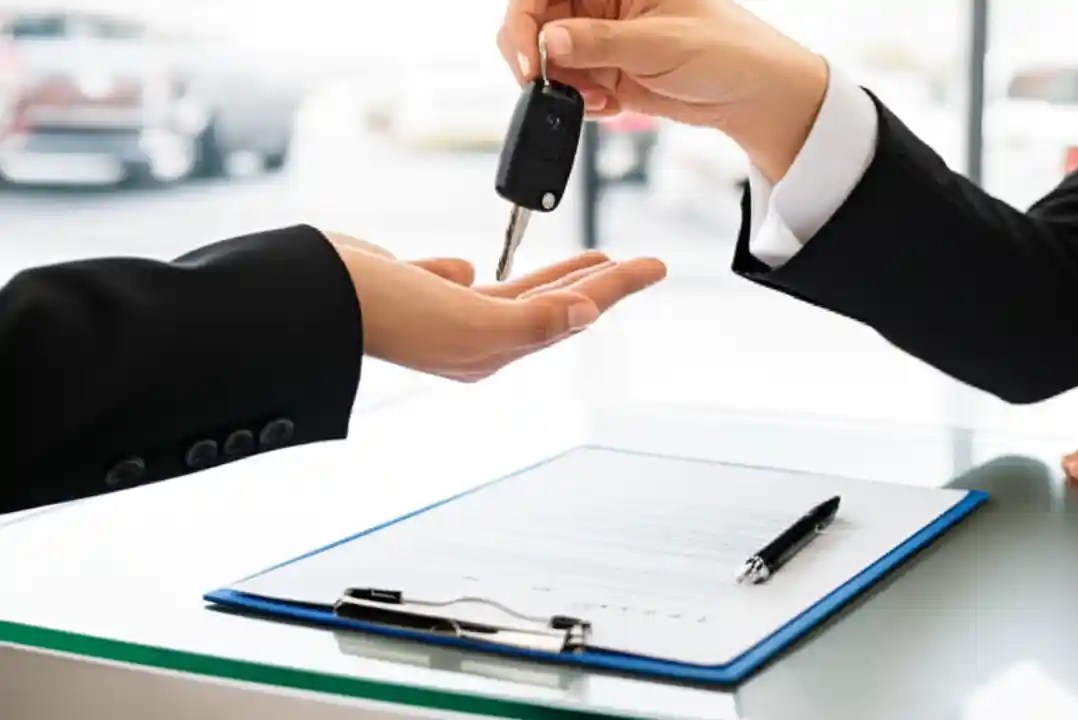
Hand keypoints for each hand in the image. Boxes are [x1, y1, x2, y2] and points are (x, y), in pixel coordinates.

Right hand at [325, 232, 664, 381]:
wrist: (310, 295)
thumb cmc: (386, 311)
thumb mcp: (468, 320)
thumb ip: (532, 319)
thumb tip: (585, 316)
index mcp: (492, 349)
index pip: (570, 313)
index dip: (615, 288)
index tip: (655, 265)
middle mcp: (473, 337)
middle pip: (553, 306)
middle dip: (596, 285)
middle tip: (635, 265)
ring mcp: (443, 315)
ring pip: (515, 293)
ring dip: (555, 278)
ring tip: (591, 262)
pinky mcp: (413, 290)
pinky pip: (459, 281)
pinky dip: (481, 273)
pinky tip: (479, 264)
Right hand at [498, 0, 828, 182]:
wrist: (754, 96)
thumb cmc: (727, 50)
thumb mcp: (660, 43)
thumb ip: (600, 43)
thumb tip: (549, 41)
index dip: (525, 17)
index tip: (530, 54)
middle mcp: (603, 3)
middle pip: (537, 22)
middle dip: (538, 57)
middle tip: (546, 85)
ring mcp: (603, 39)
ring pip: (550, 59)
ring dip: (562, 85)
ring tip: (597, 98)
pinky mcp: (608, 72)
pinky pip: (572, 87)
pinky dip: (581, 102)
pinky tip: (609, 105)